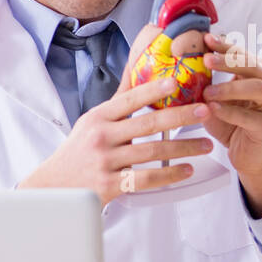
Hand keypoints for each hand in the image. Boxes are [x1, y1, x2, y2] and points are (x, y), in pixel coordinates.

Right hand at [18, 29, 213, 204]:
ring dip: (184, 147)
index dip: (153, 89)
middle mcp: (102, 137)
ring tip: (206, 145)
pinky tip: (187, 170)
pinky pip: (146, 178)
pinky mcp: (110, 186)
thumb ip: (117, 104)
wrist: (54, 188)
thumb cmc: (78, 152)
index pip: (129, 99)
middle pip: (148, 123)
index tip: (176, 82)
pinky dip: (170, 174)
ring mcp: (106, 161)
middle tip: (205, 111)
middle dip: (181, 116)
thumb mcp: (92, 122)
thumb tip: (136, 72)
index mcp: (99, 117)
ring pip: (153, 151)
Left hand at [199, 32, 261, 216]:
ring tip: (207, 91)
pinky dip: (230, 111)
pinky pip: (249, 116)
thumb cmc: (232, 124)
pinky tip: (213, 109)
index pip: (242, 54)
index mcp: (259, 73)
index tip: (206, 39)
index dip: (225, 46)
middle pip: (253, 65)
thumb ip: (206, 83)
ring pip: (257, 88)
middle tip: (207, 59)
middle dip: (229, 60)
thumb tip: (182, 63)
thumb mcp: (217, 99)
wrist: (249, 157)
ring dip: (230, 87)